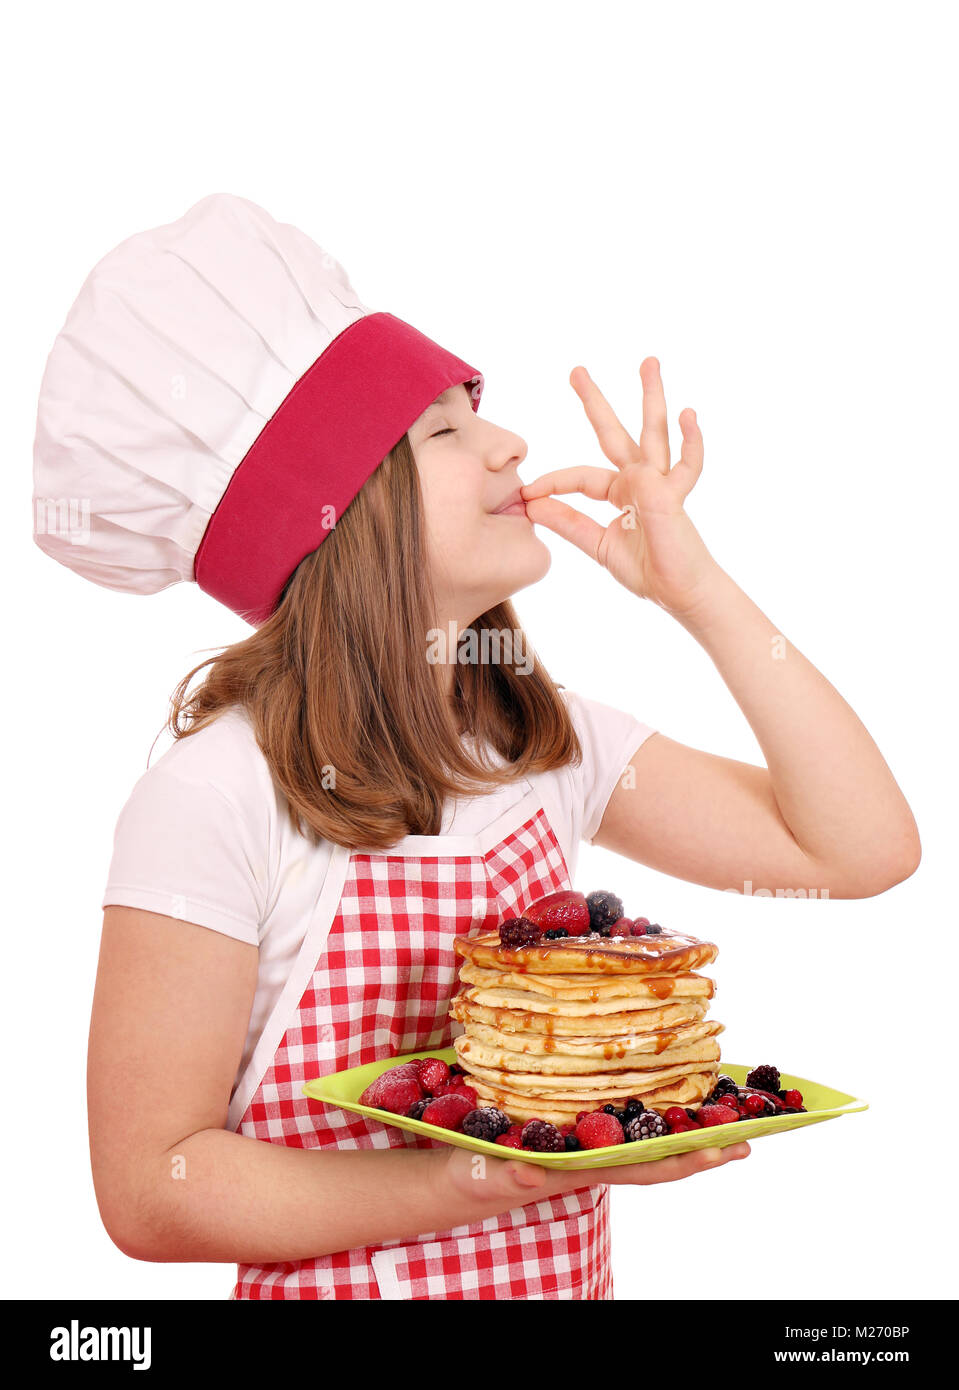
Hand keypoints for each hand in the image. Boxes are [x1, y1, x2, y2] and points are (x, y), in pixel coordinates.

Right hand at [438, 1137, 749, 1208]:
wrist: (459, 1177)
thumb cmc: (473, 1175)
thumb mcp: (484, 1171)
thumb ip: (506, 1174)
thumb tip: (527, 1173)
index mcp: (582, 1167)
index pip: (644, 1167)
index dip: (685, 1159)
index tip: (726, 1147)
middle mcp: (594, 1157)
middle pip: (660, 1156)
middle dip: (704, 1145)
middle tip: (751, 1130)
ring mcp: (587, 1144)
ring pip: (646, 1136)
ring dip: (684, 1126)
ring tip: (721, 1106)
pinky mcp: (574, 1128)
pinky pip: (622, 1118)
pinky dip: (650, 1109)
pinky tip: (663, 1089)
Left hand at [520, 359, 722, 618]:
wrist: (679, 593)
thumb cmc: (648, 571)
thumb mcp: (597, 545)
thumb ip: (568, 523)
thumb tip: (531, 506)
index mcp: (618, 492)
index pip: (578, 476)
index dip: (551, 483)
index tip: (525, 492)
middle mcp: (638, 479)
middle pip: (613, 432)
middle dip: (594, 402)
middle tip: (575, 370)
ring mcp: (658, 482)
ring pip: (652, 431)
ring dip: (651, 395)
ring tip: (648, 361)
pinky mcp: (672, 494)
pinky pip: (687, 464)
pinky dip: (691, 441)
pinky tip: (689, 414)